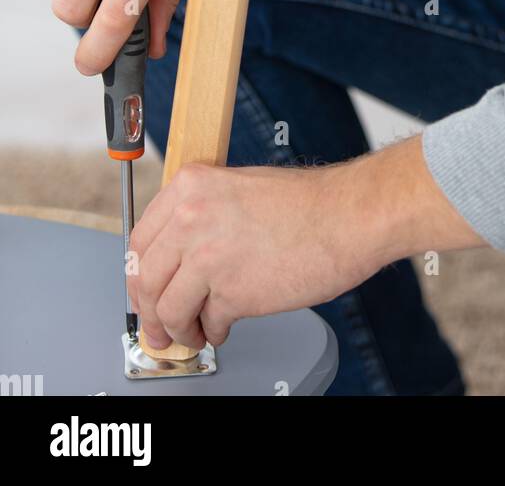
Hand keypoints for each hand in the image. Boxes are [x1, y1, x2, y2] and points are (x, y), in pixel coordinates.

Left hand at [128, 138, 485, 350]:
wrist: (349, 216)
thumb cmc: (308, 204)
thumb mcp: (238, 190)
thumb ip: (202, 217)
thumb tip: (177, 258)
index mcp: (191, 186)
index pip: (139, 240)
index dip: (140, 275)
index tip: (145, 290)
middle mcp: (192, 217)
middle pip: (145, 278)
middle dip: (148, 311)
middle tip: (158, 327)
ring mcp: (209, 255)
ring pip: (166, 308)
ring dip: (177, 329)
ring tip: (193, 333)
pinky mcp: (232, 292)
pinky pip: (205, 324)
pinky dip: (212, 333)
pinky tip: (224, 326)